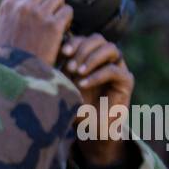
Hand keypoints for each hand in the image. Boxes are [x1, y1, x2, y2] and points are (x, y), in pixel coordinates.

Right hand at [0, 0, 73, 65]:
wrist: (15, 73)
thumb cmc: (7, 55)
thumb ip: (10, 13)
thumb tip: (20, 2)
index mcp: (9, 5)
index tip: (38, 10)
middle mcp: (23, 6)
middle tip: (51, 13)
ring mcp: (39, 15)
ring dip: (59, 9)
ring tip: (55, 23)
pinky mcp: (53, 26)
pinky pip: (67, 12)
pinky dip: (67, 20)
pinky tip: (61, 31)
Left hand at [61, 33, 133, 164]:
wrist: (90, 130)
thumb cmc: (74, 107)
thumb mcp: (63, 86)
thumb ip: (59, 70)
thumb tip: (42, 53)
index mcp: (89, 56)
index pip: (83, 39)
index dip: (73, 42)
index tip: (62, 52)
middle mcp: (104, 59)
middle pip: (97, 38)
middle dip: (82, 49)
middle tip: (70, 66)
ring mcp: (117, 67)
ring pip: (110, 48)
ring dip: (92, 58)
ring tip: (78, 72)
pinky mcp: (126, 81)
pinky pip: (114, 70)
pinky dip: (97, 75)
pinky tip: (83, 84)